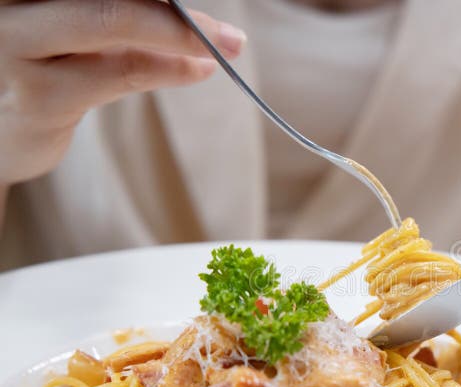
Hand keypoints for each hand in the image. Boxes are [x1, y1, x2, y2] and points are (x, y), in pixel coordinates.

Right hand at [0, 0, 246, 183]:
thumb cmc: (40, 70)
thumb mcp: (71, 31)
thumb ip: (117, 15)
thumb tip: (190, 13)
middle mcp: (9, 7)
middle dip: (176, 8)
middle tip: (231, 32)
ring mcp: (14, 45)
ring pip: (111, 22)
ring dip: (182, 35)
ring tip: (226, 46)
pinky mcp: (37, 98)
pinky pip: (118, 72)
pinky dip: (167, 69)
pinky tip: (196, 69)